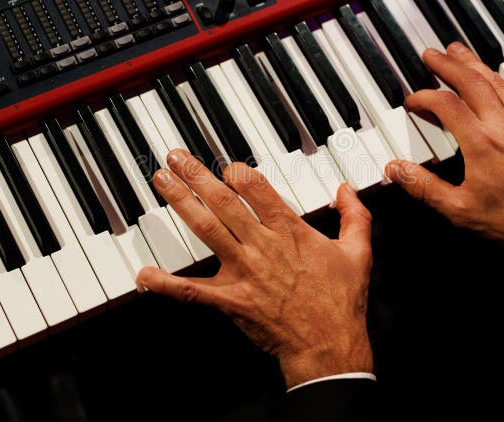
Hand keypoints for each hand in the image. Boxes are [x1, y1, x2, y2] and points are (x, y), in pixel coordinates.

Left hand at [136, 150, 373, 387]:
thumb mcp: (358, 252)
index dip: (236, 171)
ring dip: (181, 203)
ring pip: (206, 230)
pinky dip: (166, 283)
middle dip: (196, 175)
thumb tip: (346, 190)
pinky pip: (193, 291)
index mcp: (290, 231)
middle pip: (223, 201)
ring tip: (162, 183)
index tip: (226, 166)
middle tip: (176, 158)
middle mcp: (262, 245)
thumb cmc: (341, 301)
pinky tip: (145, 274)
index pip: (256, 188)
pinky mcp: (231, 300)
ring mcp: (244, 272)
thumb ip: (355, 215)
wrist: (329, 345)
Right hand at [386, 43, 503, 280]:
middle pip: (472, 81)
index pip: (447, 104)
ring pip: (496, 81)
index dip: (425, 97)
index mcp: (481, 143)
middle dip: (448, 64)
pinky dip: (495, 80)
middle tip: (431, 54)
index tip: (413, 101)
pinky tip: (489, 78)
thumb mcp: (458, 209)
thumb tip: (396, 170)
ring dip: (473, 64)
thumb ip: (423, 187)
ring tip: (457, 52)